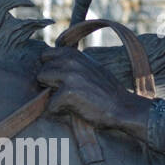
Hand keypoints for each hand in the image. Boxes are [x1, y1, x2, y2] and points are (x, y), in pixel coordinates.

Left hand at [36, 48, 150, 141]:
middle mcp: (70, 61)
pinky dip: (60, 111)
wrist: (123, 107)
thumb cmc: (105, 90)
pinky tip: (76, 108)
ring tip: (72, 99)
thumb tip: (51, 58)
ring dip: (53, 95)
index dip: (51, 69)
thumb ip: (71, 61)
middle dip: (50, 84)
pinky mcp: (68, 93)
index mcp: (73, 53)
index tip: (63, 79)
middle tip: (71, 92)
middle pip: (41, 72)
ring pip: (43, 85)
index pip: (45, 56)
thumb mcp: (89, 66)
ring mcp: (69, 75)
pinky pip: (50, 105)